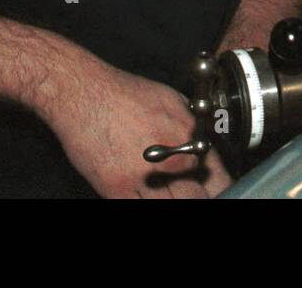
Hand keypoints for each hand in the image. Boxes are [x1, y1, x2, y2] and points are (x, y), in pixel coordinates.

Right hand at [37, 58, 232, 197]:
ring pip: (173, 206)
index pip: (218, 177)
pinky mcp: (118, 190)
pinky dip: (145, 202)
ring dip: (172, 199)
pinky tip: (145, 194)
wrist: (83, 93)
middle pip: (198, 198)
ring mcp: (146, 179)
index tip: (214, 190)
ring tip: (167, 192)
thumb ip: (191, 130)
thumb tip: (204, 151)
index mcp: (190, 137)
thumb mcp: (171, 101)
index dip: (218, 187)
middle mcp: (173, 160)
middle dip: (196, 196)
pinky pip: (138, 208)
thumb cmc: (124, 94)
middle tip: (190, 193)